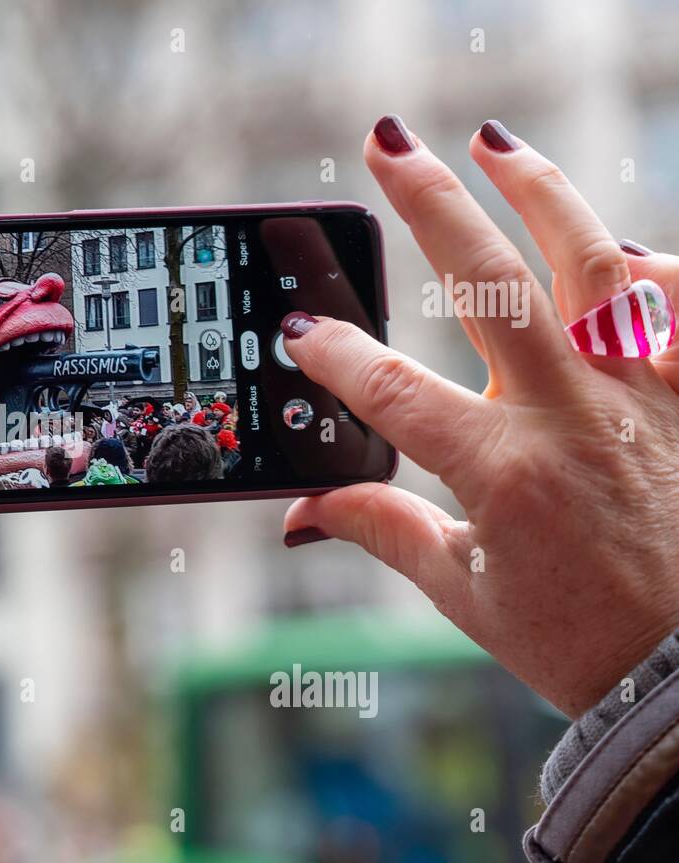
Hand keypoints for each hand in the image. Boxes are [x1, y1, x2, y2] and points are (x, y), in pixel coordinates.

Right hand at [281, 116, 678, 716]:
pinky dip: (648, 263)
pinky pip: (677, 302)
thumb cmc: (586, 642)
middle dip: (430, 201)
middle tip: (387, 143)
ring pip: (591, 259)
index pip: (393, 389)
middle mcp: (574, 414)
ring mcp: (645, 392)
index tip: (299, 332)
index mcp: (504, 470)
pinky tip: (614, 244)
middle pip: (490, 279)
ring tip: (495, 141)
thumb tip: (303, 511)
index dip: (335, 354)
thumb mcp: (465, 592)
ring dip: (538, 190)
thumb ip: (382, 529)